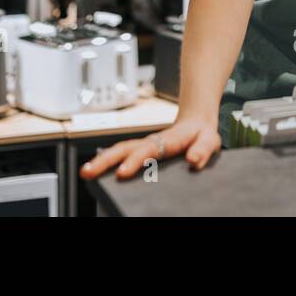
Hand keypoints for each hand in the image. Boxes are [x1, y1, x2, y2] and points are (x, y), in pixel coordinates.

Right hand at [80, 116, 220, 180]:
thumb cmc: (202, 134)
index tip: (122, 173)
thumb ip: (203, 149)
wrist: (197, 122)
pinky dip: (107, 162)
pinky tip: (96, 171)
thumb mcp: (210, 140)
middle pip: (124, 149)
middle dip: (105, 160)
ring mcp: (144, 146)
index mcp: (167, 141)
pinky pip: (122, 155)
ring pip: (119, 151)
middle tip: (88, 172)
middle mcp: (151, 142)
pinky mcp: (141, 152)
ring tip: (85, 173)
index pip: (148, 151)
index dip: (135, 162)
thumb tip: (193, 160)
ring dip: (101, 161)